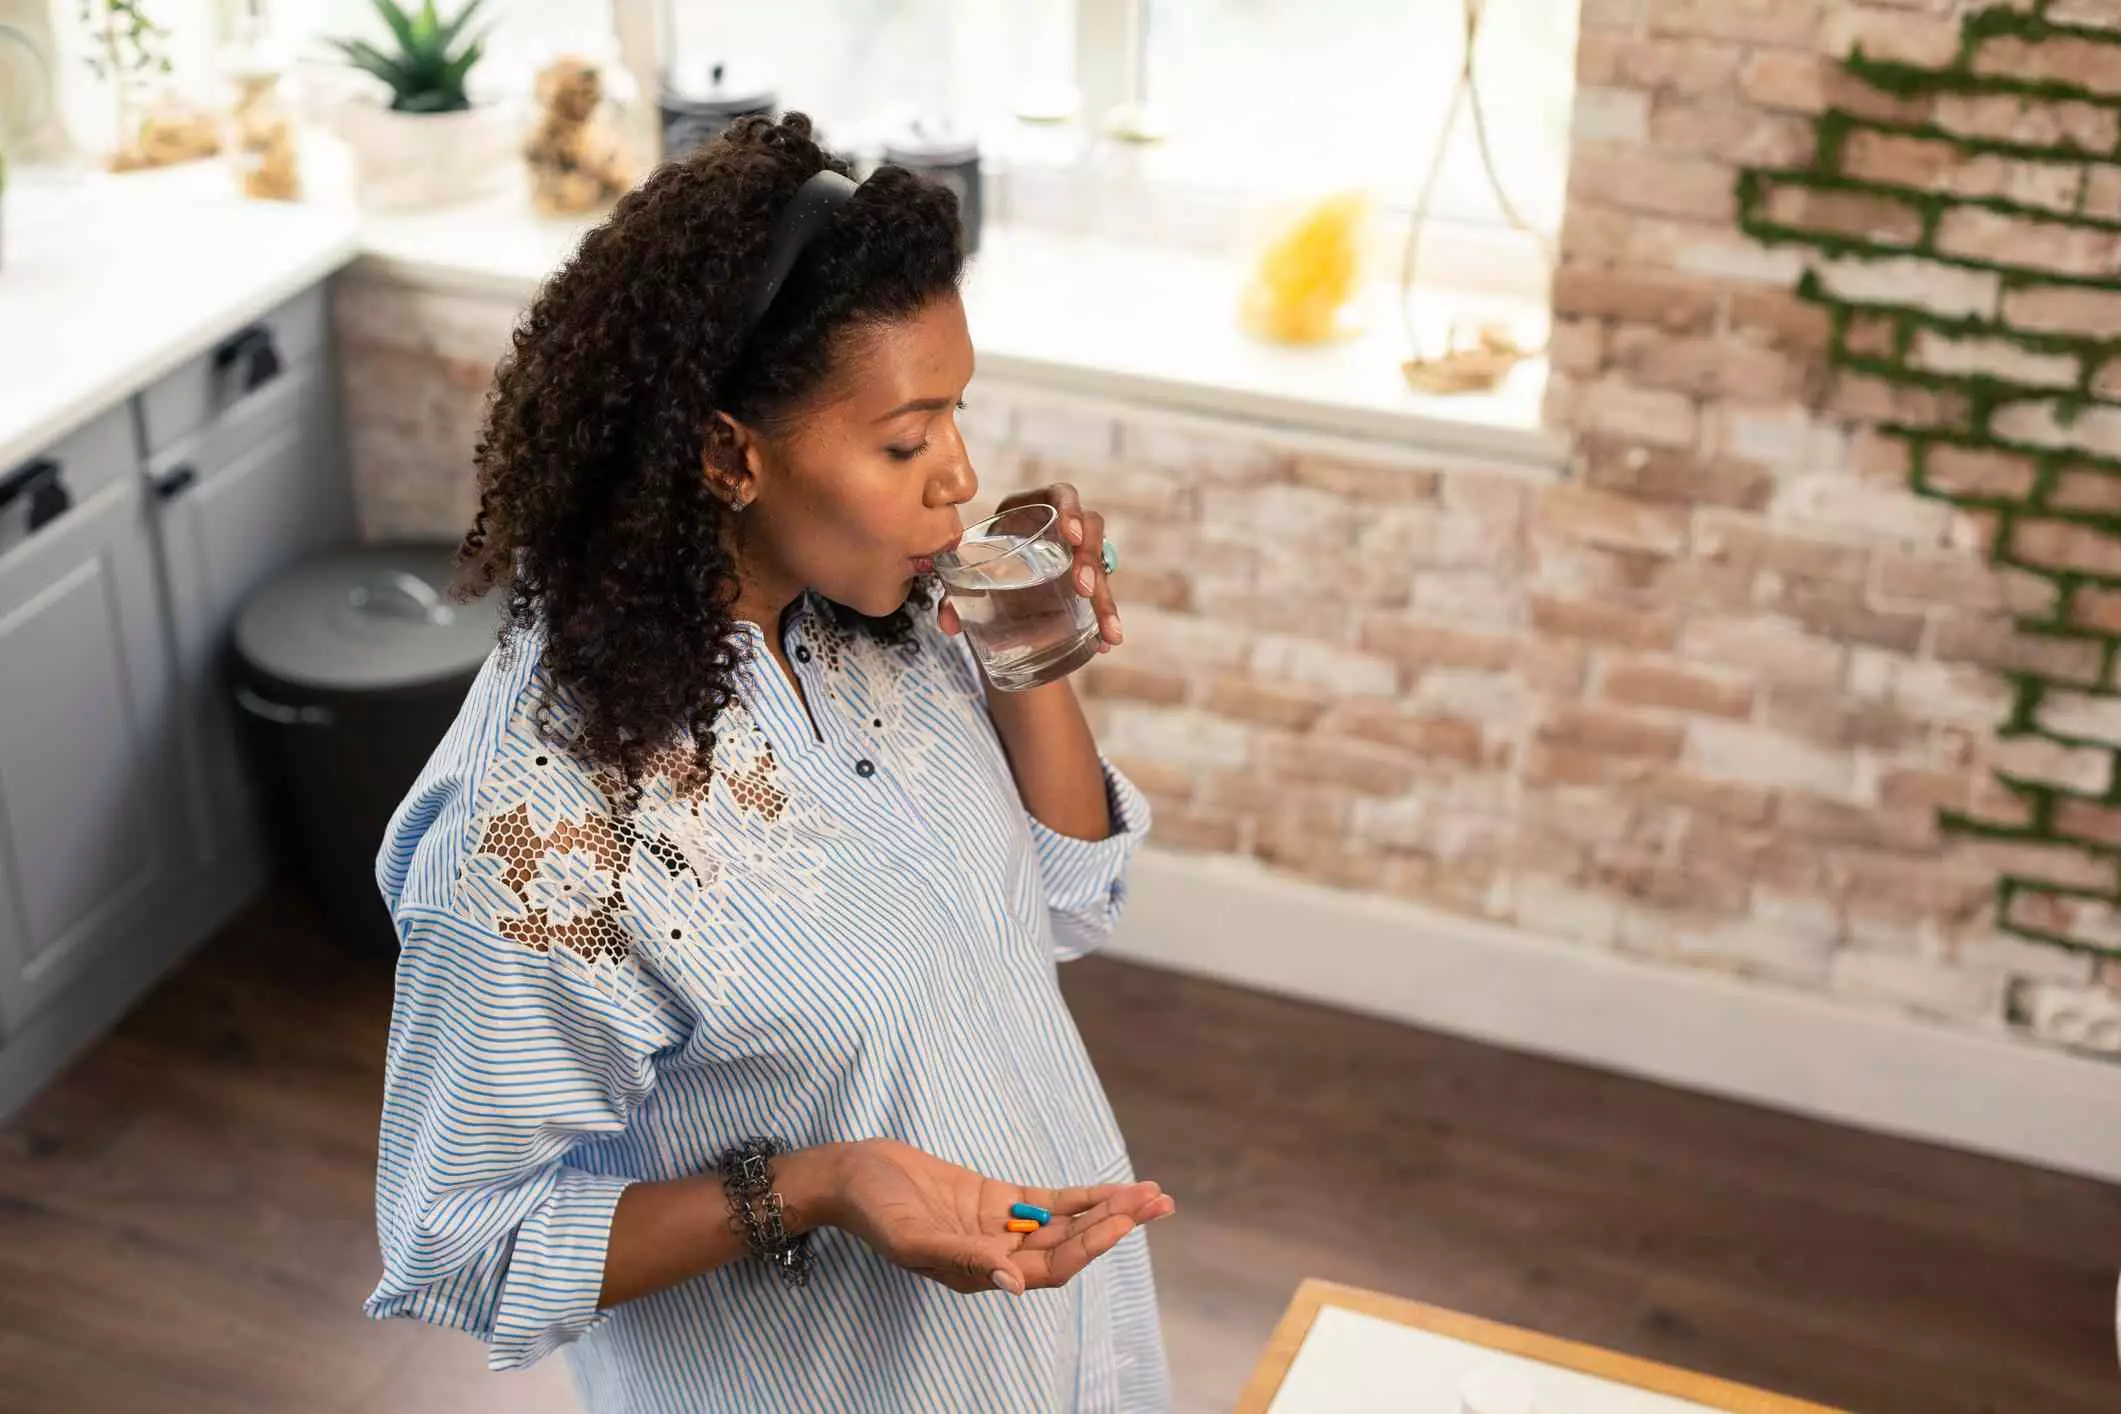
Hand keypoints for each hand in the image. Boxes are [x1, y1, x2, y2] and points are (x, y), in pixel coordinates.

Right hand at [819, 1138, 1173, 1295]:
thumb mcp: (913, 1236)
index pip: (1049, 1267)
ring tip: (1153, 1195)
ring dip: (1109, 1210)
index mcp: (980, 1274)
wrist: (853, 1175)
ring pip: (1068, 1222)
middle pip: (1070, 1246)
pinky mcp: (997, 1199)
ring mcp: (1000, 1227)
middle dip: (1115, 1225)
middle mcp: (998, 1256)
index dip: (1088, 1246)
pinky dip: (1083, 1195)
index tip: (1121, 1222)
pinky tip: (1116, 1188)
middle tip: (1159, 1204)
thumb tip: (1012, 1282)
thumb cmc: (875, 1210)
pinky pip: (1051, 1201)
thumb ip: (962, 1258)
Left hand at [938, 483, 1123, 653]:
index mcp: (1034, 509)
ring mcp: (1079, 555)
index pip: (1062, 495)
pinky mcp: (1087, 581)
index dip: (1071, 511)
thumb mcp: (969, 572)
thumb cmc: (982, 565)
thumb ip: (955, 593)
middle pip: (1091, 530)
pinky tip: (1105, 644)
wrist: (993, 586)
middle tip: (1083, 589)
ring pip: (1102, 567)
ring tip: (1108, 632)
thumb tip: (948, 622)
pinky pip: (1102, 598)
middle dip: (1090, 559)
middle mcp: (1063, 528)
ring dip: (1105, 598)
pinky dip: (1103, 622)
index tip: (1069, 536)